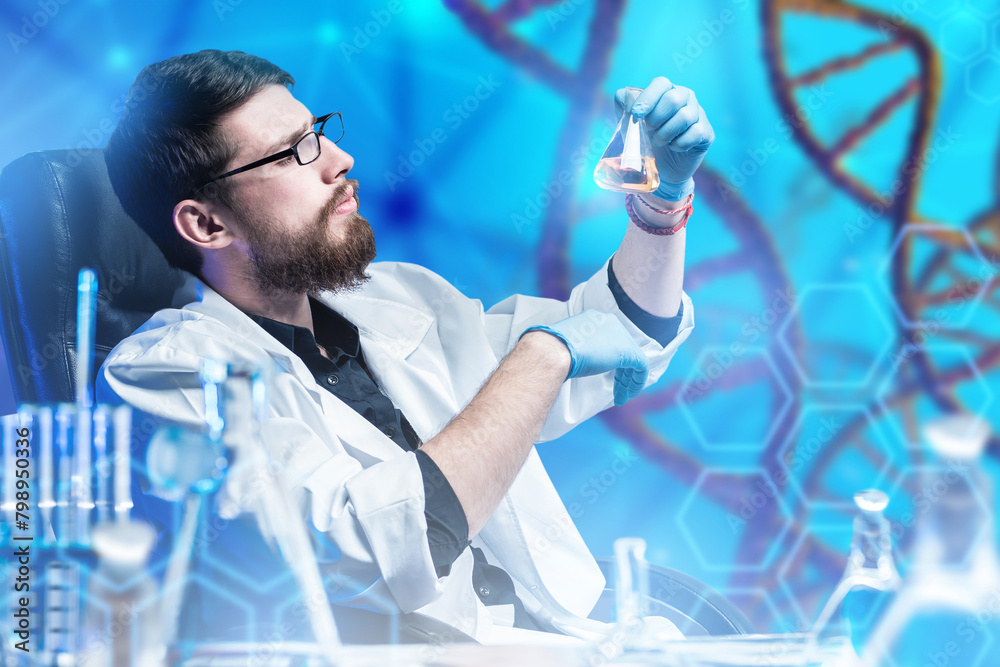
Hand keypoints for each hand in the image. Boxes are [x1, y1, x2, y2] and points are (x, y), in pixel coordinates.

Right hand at [522, 310, 648, 405]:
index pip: (610, 340)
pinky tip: (628, 394)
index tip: (606, 374)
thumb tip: (573, 360)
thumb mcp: (565, 345)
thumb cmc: (551, 350)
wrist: (553, 351)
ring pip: (633, 359)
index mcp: (594, 319)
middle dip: (621, 371)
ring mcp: (620, 336)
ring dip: (628, 380)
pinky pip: (641, 367)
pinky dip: (636, 382)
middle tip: (617, 388)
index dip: (610, 359)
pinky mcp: (628, 351)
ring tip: (622, 396)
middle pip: (623, 349)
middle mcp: (610, 323)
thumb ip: (576, 348)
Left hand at [615, 77, 713, 200]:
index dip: (648, 98)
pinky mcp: (706, 132)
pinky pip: (695, 133)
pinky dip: (680, 143)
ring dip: (666, 133)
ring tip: (658, 141)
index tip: (636, 114)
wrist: (661, 168)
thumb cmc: (645, 141)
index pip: (661, 84)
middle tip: (648, 130)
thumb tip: (623, 95)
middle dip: (657, 117)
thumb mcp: (629, 124)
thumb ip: (623, 107)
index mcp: (667, 91)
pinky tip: (673, 147)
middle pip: (674, 99)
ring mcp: (699, 114)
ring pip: (685, 116)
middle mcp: (686, 97)